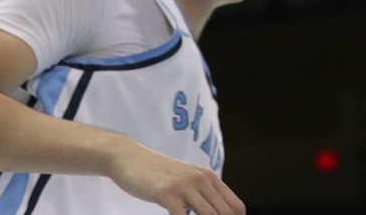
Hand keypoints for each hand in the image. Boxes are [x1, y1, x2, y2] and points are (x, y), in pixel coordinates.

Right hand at [106, 140, 245, 214]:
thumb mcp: (186, 178)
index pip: (236, 207)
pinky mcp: (167, 193)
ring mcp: (184, 186)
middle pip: (225, 213)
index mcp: (208, 177)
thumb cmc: (158, 173)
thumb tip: (217, 211)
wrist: (130, 157)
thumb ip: (202, 193)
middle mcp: (201, 179)